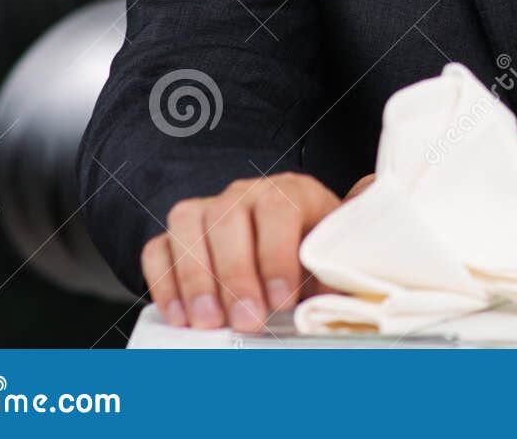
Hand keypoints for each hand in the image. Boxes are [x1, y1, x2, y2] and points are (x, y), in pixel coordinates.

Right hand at [141, 170, 374, 330]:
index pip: (279, 210)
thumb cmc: (312, 256)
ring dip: (195, 278)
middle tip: (245, 321)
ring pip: (188, 226)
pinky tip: (179, 317)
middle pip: (229, 219)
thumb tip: (358, 267)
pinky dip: (164, 281)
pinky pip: (158, 247)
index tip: (282, 301)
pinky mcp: (178, 233)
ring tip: (207, 324)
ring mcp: (209, 208)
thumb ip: (342, 261)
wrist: (286, 245)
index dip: (278, 256)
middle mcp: (247, 192)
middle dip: (236, 276)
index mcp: (292, 192)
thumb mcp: (333, 254)